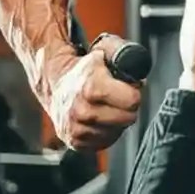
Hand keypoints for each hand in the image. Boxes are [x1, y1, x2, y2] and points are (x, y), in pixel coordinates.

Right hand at [47, 35, 142, 150]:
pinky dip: (105, 131)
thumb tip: (138, 71)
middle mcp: (82, 111)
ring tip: (105, 106)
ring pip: (118, 132)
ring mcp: (77, 129)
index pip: (133, 100)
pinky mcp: (75, 142)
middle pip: (128, 118)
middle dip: (127, 107)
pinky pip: (105, 141)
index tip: (126, 86)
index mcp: (92, 87)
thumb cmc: (84, 70)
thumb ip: (124, 54)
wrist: (56, 85)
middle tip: (117, 97)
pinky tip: (98, 118)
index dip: (134, 91)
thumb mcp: (103, 51)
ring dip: (116, 121)